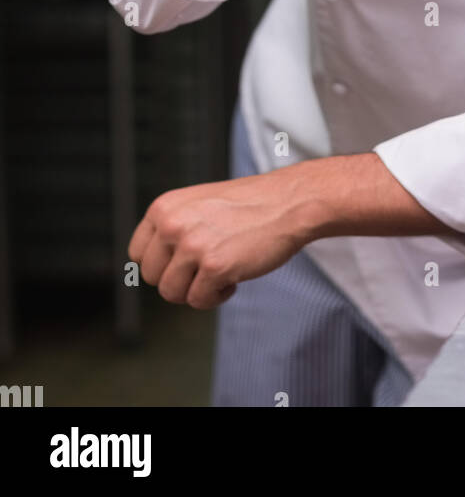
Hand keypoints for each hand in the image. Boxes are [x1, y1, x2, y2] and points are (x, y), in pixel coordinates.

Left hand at [128, 170, 307, 309]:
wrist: (288, 202)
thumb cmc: (247, 205)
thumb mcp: (197, 205)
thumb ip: (172, 228)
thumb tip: (150, 268)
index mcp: (164, 207)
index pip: (137, 254)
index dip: (161, 264)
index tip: (183, 262)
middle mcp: (172, 225)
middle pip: (153, 277)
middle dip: (179, 279)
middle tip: (206, 267)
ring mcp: (192, 246)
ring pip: (172, 293)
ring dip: (197, 289)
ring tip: (222, 269)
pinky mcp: (214, 267)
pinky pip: (199, 301)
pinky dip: (217, 296)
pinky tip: (235, 274)